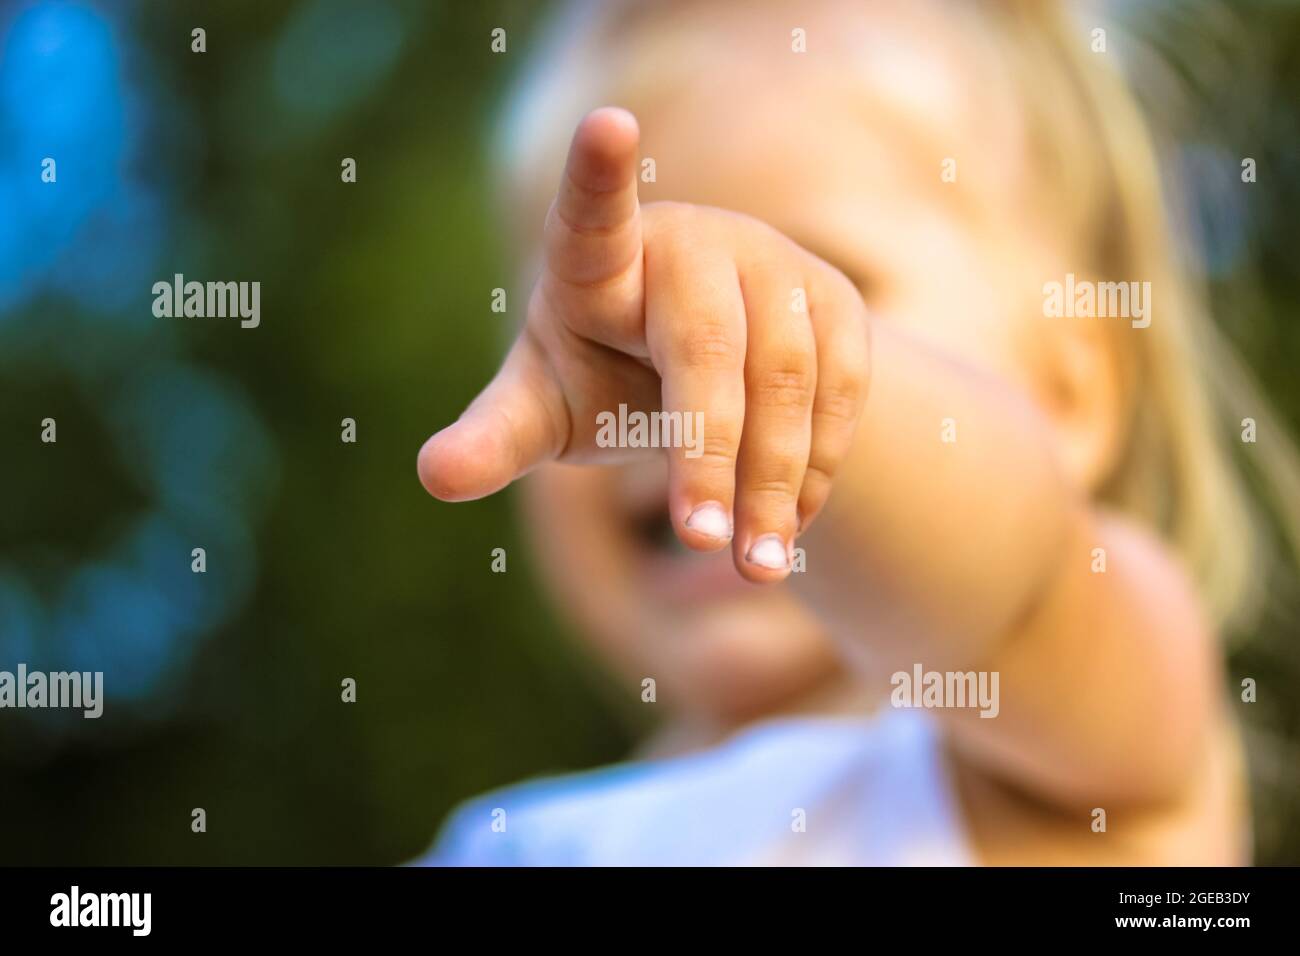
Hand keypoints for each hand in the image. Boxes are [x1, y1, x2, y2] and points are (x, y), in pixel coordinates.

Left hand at [418, 107, 869, 582]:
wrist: (716, 367)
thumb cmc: (603, 375)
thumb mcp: (545, 408)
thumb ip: (495, 437)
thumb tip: (432, 476)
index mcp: (598, 260)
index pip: (592, 215)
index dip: (599, 175)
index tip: (607, 125)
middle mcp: (691, 244)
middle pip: (705, 343)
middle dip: (707, 451)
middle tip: (701, 541)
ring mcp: (772, 264)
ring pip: (787, 374)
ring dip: (776, 480)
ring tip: (758, 566)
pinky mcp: (835, 300)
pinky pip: (842, 388)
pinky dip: (818, 464)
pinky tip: (790, 524)